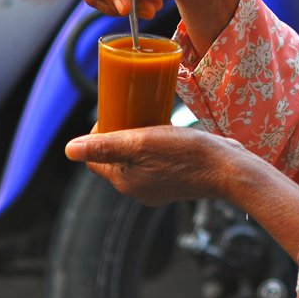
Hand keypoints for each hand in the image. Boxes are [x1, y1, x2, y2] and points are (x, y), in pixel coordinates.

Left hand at [65, 124, 298, 259]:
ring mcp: (158, 187)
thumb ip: (106, 146)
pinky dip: (158, 147)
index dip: (99, 132)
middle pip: (116, 157)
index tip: (114, 111)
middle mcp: (138, 188)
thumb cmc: (189, 154)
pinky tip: (171, 133)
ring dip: (140, 138)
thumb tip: (68, 150)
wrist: (231, 170)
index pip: (95, 157)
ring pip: (137, 158)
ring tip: (152, 117)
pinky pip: (157, 162)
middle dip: (120, 133)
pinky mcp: (176, 182)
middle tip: (133, 109)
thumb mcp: (144, 142)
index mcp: (124, 180)